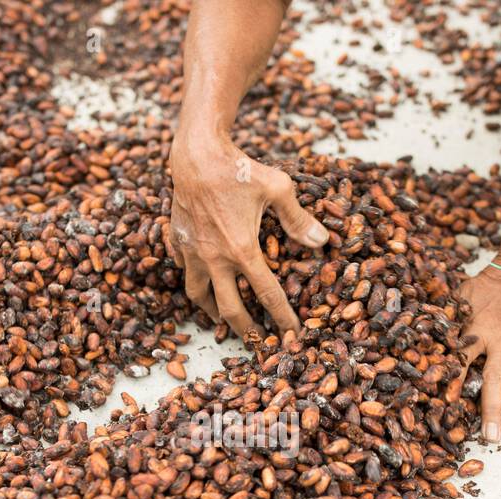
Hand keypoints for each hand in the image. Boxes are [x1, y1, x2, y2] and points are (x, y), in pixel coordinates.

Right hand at [169, 133, 328, 338]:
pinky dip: (193, 278)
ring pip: (198, 295)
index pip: (268, 295)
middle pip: (230, 309)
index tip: (293, 335)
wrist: (195, 153)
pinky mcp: (177, 241)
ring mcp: (192, 252)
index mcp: (243, 251)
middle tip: (257, 343)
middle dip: (247, 330)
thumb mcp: (278, 188)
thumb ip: (300, 220)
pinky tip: (201, 278)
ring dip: (212, 311)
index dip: (283, 318)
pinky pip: (182, 268)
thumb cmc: (239, 168)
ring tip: (223, 316)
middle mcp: (214, 259)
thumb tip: (323, 242)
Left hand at [459, 261, 500, 443]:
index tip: (444, 409)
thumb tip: (419, 336)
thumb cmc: (485, 288)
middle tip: (492, 437)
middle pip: (494, 382)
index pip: (460, 363)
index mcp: (475, 336)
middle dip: (492, 410)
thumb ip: (444, 322)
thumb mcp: (458, 300)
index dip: (452, 385)